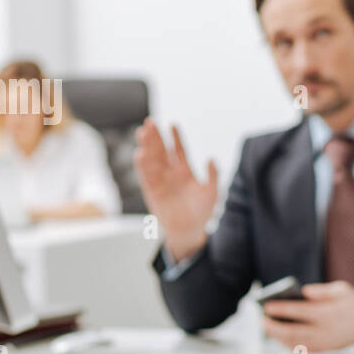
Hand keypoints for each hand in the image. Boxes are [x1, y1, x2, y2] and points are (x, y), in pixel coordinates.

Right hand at [133, 117, 217, 260]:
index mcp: (185, 171)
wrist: (189, 232)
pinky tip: (140, 154)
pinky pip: (146, 176)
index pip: (179, 150)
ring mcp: (160, 182)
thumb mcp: (212, 192)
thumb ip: (213, 176)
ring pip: (151, 160)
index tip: (172, 124)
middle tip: (150, 122)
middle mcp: (170, 173)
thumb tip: (211, 158)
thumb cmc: (202, 213)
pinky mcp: (151, 192)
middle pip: (161, 150)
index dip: (176, 137)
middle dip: (155, 136)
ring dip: (146, 147)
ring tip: (142, 133)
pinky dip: (142, 166)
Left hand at [261, 281, 353, 351]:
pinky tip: (279, 337)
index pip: (300, 311)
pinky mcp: (324, 351)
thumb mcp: (342, 290)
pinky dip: (288, 345)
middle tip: (262, 320)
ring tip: (267, 328)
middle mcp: (325, 331)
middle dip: (274, 327)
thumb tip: (304, 292)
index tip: (267, 306)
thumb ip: (323, 291)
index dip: (281, 309)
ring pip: (295, 344)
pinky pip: (302, 351)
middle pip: (293, 332)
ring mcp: (324, 344)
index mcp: (329, 313)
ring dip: (278, 338)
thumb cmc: (353, 304)